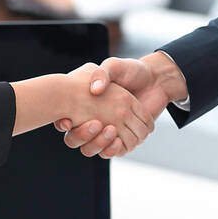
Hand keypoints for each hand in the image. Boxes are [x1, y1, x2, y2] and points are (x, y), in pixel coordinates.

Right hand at [56, 54, 187, 157]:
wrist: (155, 80)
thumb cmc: (131, 71)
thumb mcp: (113, 66)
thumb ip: (102, 73)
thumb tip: (95, 90)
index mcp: (86, 103)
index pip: (65, 119)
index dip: (62, 122)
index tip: (67, 120)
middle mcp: (94, 119)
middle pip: (75, 139)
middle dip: (83, 135)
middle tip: (96, 123)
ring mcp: (109, 131)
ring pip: (92, 149)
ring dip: (100, 142)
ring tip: (111, 128)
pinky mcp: (124, 138)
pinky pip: (112, 152)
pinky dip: (114, 148)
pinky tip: (118, 138)